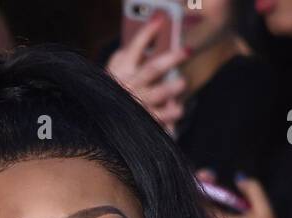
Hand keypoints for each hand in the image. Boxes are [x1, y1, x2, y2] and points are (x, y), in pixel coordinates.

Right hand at [106, 15, 188, 134]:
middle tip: (187, 50)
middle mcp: (130, 87)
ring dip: (171, 89)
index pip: (135, 46)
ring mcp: (138, 107)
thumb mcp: (118, 67)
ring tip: (182, 83)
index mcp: (123, 69)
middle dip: (170, 58)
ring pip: (158, 96)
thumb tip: (156, 26)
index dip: (147, 32)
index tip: (160, 18)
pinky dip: (171, 119)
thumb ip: (133, 50)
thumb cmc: (118, 88)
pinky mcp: (145, 125)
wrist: (104, 121)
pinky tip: (177, 111)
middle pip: (152, 69)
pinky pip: (162, 122)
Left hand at [197, 169, 288, 217]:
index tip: (211, 175)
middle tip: (212, 177)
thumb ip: (253, 189)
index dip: (200, 183)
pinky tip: (221, 206)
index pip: (199, 201)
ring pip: (202, 217)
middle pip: (197, 207)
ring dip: (207, 201)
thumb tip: (239, 179)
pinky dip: (211, 213)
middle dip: (203, 188)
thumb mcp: (264, 211)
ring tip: (215, 188)